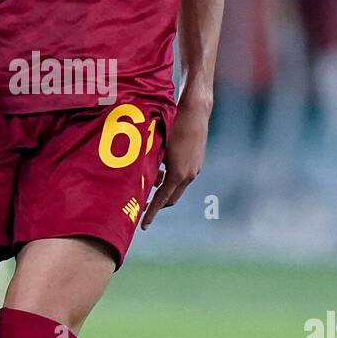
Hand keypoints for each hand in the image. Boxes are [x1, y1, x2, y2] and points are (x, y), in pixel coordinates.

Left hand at [140, 95, 210, 227]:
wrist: (196, 112)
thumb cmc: (172, 125)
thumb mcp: (157, 147)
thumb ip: (150, 166)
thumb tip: (139, 182)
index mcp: (178, 174)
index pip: (162, 200)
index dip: (151, 213)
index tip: (143, 225)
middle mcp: (189, 175)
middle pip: (171, 198)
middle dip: (157, 205)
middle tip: (141, 207)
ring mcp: (195, 169)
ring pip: (177, 188)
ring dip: (163, 190)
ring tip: (147, 186)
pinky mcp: (197, 163)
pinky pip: (182, 178)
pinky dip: (170, 180)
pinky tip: (161, 172)